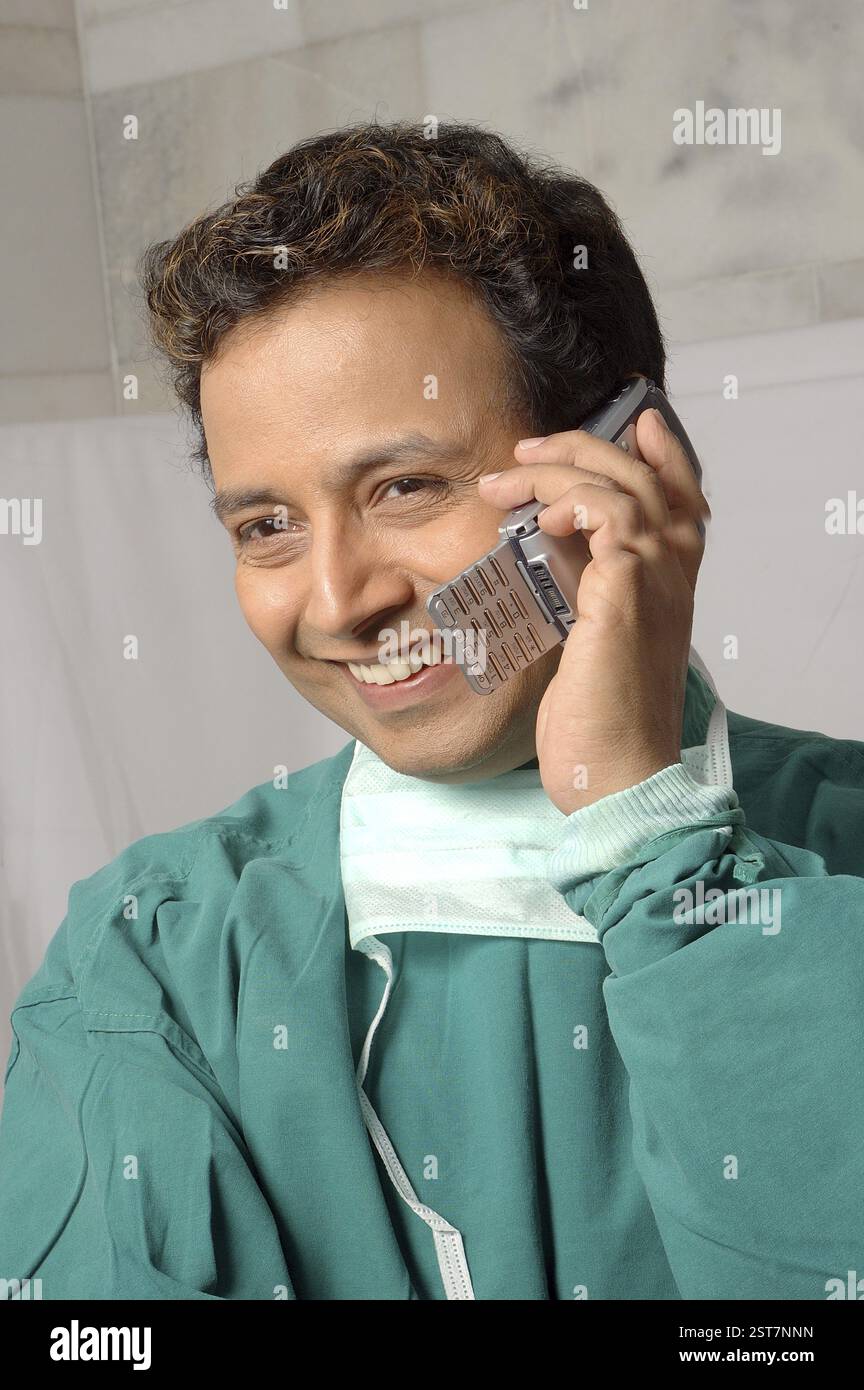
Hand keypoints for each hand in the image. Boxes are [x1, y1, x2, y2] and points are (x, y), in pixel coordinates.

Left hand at [478, 407, 709, 814]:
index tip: (631, 422)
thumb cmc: (597, 722)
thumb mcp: (589, 643)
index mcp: (670, 584)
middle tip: (526, 447)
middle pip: (645, 475)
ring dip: (558, 468)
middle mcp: (674, 573)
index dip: (663, 453)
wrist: (613, 774)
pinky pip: (608, 513)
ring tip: (505, 477)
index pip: (683, 496)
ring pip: (621, 483)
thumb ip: (583, 595)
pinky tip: (534, 521)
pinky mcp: (627, 590)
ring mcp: (656, 579)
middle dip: (583, 447)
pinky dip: (569, 500)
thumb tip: (546, 557)